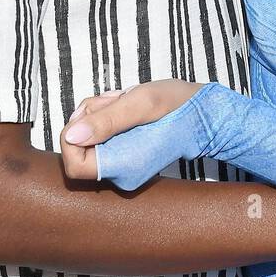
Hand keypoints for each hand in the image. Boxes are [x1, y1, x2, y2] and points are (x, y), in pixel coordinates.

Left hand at [60, 80, 204, 181]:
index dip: (72, 136)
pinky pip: (100, 138)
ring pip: (87, 139)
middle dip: (89, 117)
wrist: (205, 114)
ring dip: (98, 112)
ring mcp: (123, 168)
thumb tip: (70, 136)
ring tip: (124, 101)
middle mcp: (122, 175)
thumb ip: (104, 120)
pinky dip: (106, 117)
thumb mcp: (141, 103)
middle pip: (78, 148)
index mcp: (125, 167)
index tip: (92, 114)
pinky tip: (125, 107)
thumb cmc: (178, 105)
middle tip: (115, 101)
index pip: (73, 166)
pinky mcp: (125, 159)